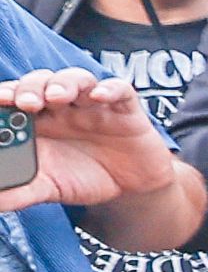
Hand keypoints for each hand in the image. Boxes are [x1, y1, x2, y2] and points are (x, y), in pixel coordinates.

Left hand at [0, 71, 182, 213]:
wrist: (130, 190)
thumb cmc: (83, 179)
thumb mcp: (49, 188)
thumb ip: (20, 192)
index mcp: (37, 120)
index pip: (15, 96)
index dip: (6, 93)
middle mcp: (62, 107)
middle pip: (42, 82)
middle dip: (32, 87)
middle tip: (27, 103)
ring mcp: (92, 105)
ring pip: (75, 79)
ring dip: (65, 83)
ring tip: (58, 96)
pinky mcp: (124, 109)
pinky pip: (119, 90)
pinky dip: (109, 89)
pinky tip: (99, 96)